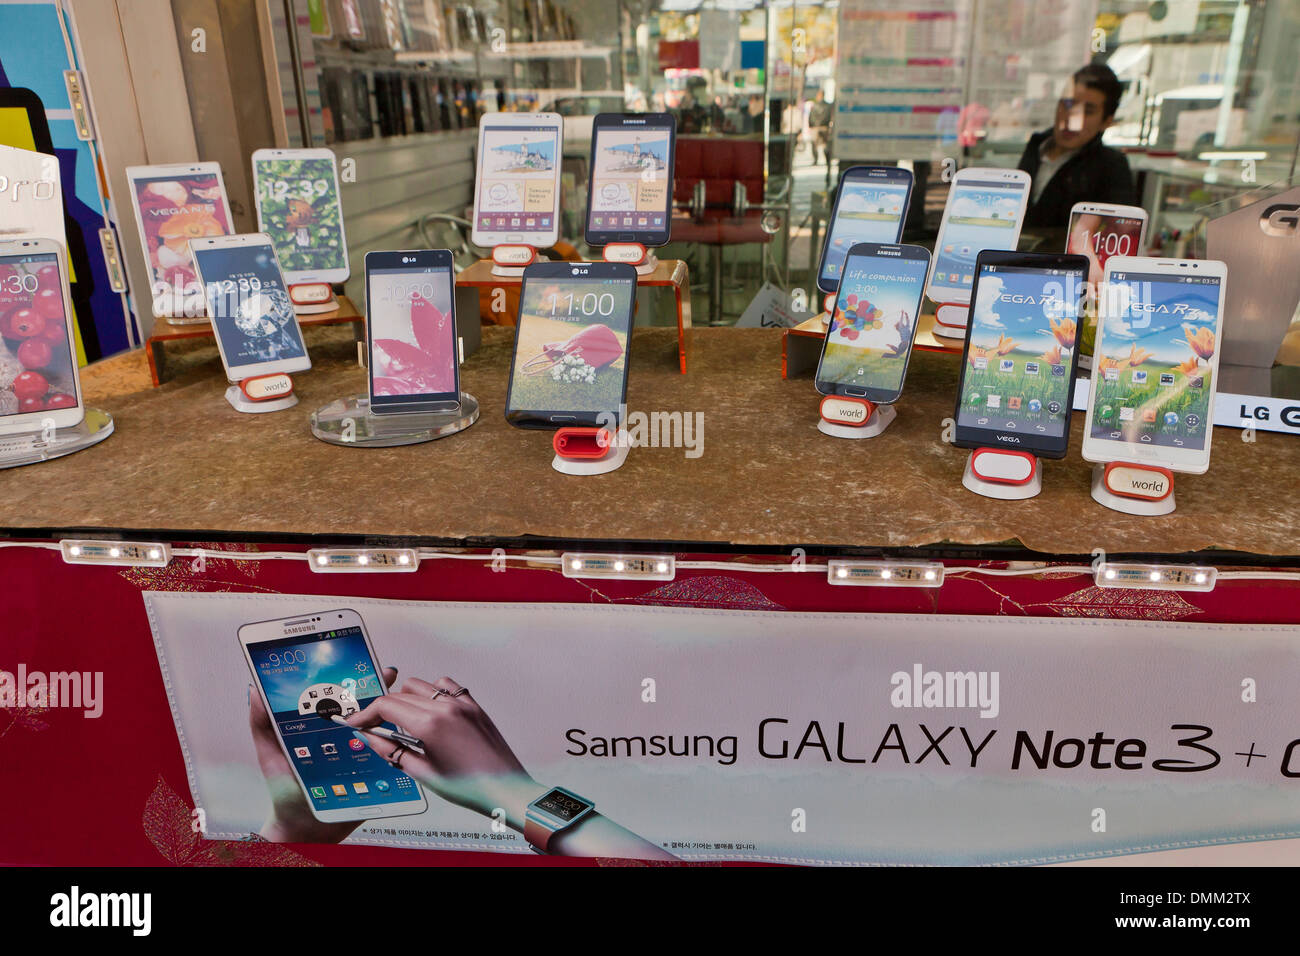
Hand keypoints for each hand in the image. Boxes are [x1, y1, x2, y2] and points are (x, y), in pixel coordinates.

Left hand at [248, 667, 396, 843]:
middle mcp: (346, 736)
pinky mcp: (375, 774)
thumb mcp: (269, 753)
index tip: (358, 662)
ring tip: (394, 703)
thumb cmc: (285, 791)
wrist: (303, 828)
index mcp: (323, 727)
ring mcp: (363, 754)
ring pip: (383, 728)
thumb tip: (255, 688)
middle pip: (367, 707)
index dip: (349, 677)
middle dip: (378, 689)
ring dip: (391, 714)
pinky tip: (399, 735)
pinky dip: (397, 745)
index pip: (339, 696)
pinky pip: (390, 757)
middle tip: (384, 676)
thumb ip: (261, 723)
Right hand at [346, 675, 537, 826]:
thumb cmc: (468, 787)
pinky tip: (429, 711)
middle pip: (400, 694)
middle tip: (373, 725)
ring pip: (422, 685)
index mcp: (430, 724)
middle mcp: (446, 707)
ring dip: (406, 698)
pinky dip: (432, 693)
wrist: (505, 788)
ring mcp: (462, 703)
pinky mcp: (474, 705)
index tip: (356, 722)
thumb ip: (391, 751)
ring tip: (402, 721)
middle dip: (382, 709)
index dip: (365, 714)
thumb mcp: (422, 772)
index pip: (386, 706)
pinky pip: (447, 686)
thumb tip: (370, 738)